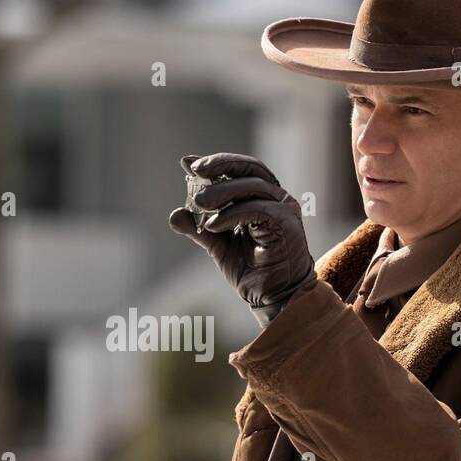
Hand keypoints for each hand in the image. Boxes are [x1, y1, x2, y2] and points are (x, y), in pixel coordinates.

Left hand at [171, 153, 316, 325]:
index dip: (216, 163)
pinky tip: (213, 225)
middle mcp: (277, 198)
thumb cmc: (251, 270)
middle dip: (221, 165)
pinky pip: (257, 210)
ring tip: (199, 202)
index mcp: (263, 197)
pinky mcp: (286, 224)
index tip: (188, 164)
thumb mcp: (218, 245)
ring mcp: (284, 209)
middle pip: (250, 168)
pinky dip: (232, 214)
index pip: (241, 170)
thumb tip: (174, 214)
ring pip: (253, 186)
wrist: (273, 298)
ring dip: (222, 190)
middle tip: (196, 171)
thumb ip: (198, 228)